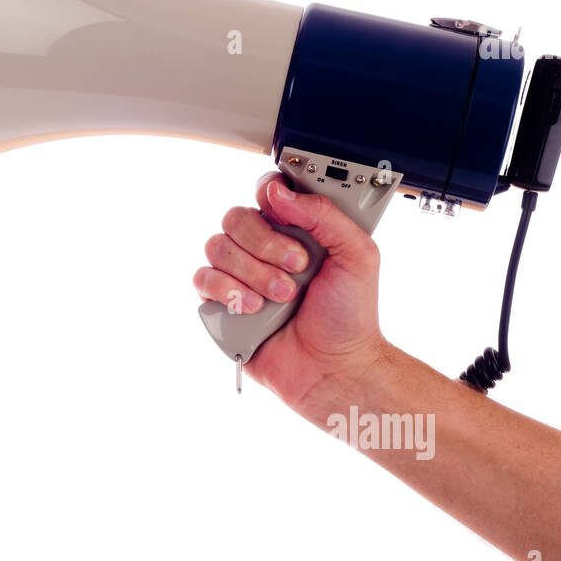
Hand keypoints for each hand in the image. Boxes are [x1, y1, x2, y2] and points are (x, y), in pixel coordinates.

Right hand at [193, 172, 388, 408]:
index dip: (270, 197)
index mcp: (295, 229)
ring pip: (217, 246)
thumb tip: (280, 192)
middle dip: (266, 244)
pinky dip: (229, 291)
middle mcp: (264, 248)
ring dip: (253, 272)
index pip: (265, 192)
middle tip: (297, 268)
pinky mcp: (224, 303)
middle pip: (236, 217)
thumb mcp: (357, 254)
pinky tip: (256, 307)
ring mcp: (241, 275)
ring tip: (282, 297)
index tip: (286, 215)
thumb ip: (324, 214)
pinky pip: (203, 280)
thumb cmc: (349, 317)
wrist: (335, 368)